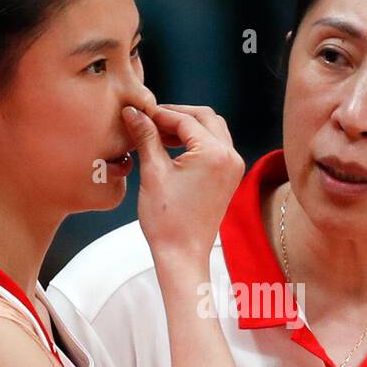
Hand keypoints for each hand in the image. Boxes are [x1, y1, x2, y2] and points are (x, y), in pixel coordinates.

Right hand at [124, 103, 243, 266]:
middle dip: (176, 115)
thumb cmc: (167, 220)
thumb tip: (133, 112)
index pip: (185, 119)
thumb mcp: (153, 172)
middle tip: (149, 120)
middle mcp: (231, 156)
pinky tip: (172, 147)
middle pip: (204, 117)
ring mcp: (233, 167)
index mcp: (215, 153)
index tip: (138, 113)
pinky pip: (216, 146)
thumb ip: (146, 137)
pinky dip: (196, 141)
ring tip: (157, 134)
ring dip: (187, 127)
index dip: (159, 114)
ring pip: (212, 129)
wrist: (182, 254)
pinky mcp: (230, 177)